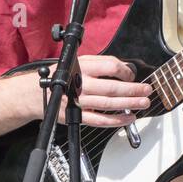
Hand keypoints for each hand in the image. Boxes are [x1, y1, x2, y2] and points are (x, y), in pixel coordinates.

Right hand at [35, 55, 151, 127]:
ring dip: (129, 104)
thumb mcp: (78, 61)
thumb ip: (100, 63)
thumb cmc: (60, 76)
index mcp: (82, 67)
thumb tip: (124, 68)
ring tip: (143, 103)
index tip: (132, 76)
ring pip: (109, 104)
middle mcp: (81, 84)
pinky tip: (129, 118)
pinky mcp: (77, 116)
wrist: (35, 93)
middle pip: (113, 87)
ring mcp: (79, 101)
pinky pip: (100, 120)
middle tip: (147, 90)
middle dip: (133, 90)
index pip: (110, 66)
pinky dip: (117, 120)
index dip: (126, 72)